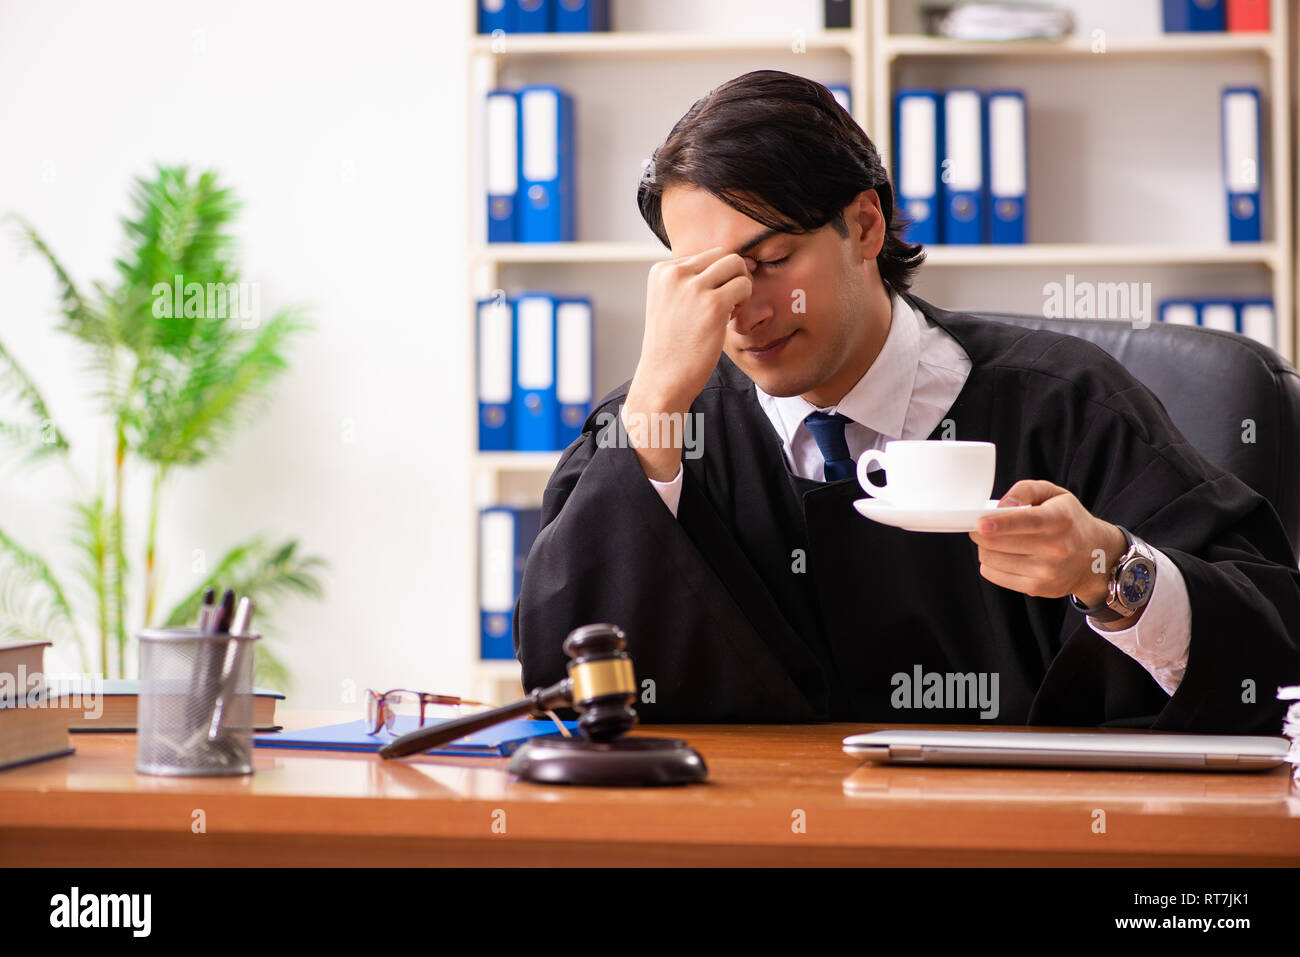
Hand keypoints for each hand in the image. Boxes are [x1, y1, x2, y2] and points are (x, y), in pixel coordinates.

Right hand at [623, 247, 754, 479]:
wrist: (663, 380)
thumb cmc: (672, 347)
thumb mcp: (670, 304)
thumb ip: (690, 282)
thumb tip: (734, 262)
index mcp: (661, 271)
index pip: (703, 256)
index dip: (715, 278)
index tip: (709, 304)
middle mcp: (674, 273)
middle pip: (722, 255)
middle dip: (732, 276)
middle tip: (728, 304)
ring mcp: (692, 287)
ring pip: (736, 264)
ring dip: (740, 285)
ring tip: (729, 311)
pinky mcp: (712, 304)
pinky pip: (744, 286)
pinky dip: (745, 300)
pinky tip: (731, 320)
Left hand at [968, 479, 1126, 605]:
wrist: (1095, 557)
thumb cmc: (1069, 521)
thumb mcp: (1054, 494)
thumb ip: (1026, 490)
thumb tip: (1002, 505)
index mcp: (1060, 520)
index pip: (1028, 521)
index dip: (1001, 523)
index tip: (981, 524)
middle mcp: (1056, 548)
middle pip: (999, 543)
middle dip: (979, 533)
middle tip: (979, 528)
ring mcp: (1046, 571)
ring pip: (993, 560)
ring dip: (983, 548)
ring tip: (992, 541)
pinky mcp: (1037, 588)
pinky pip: (995, 576)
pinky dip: (989, 564)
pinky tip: (1000, 556)